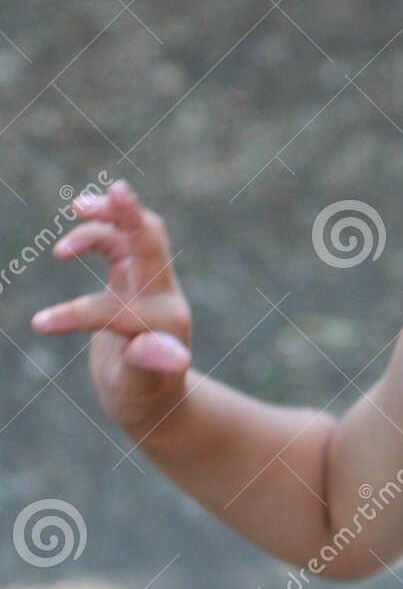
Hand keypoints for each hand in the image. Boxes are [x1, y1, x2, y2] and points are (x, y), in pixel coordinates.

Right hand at [31, 180, 193, 437]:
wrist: (156, 400)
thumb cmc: (145, 398)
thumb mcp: (142, 388)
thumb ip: (151, 367)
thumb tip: (175, 356)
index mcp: (163, 320)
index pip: (116, 304)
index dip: (76, 313)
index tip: (40, 325)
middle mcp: (162, 296)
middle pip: (151, 242)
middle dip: (132, 216)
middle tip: (116, 188)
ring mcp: (150, 285)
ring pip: (133, 236)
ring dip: (103, 224)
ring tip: (65, 236)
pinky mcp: (135, 281)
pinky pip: (122, 243)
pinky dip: (98, 232)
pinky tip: (71, 241)